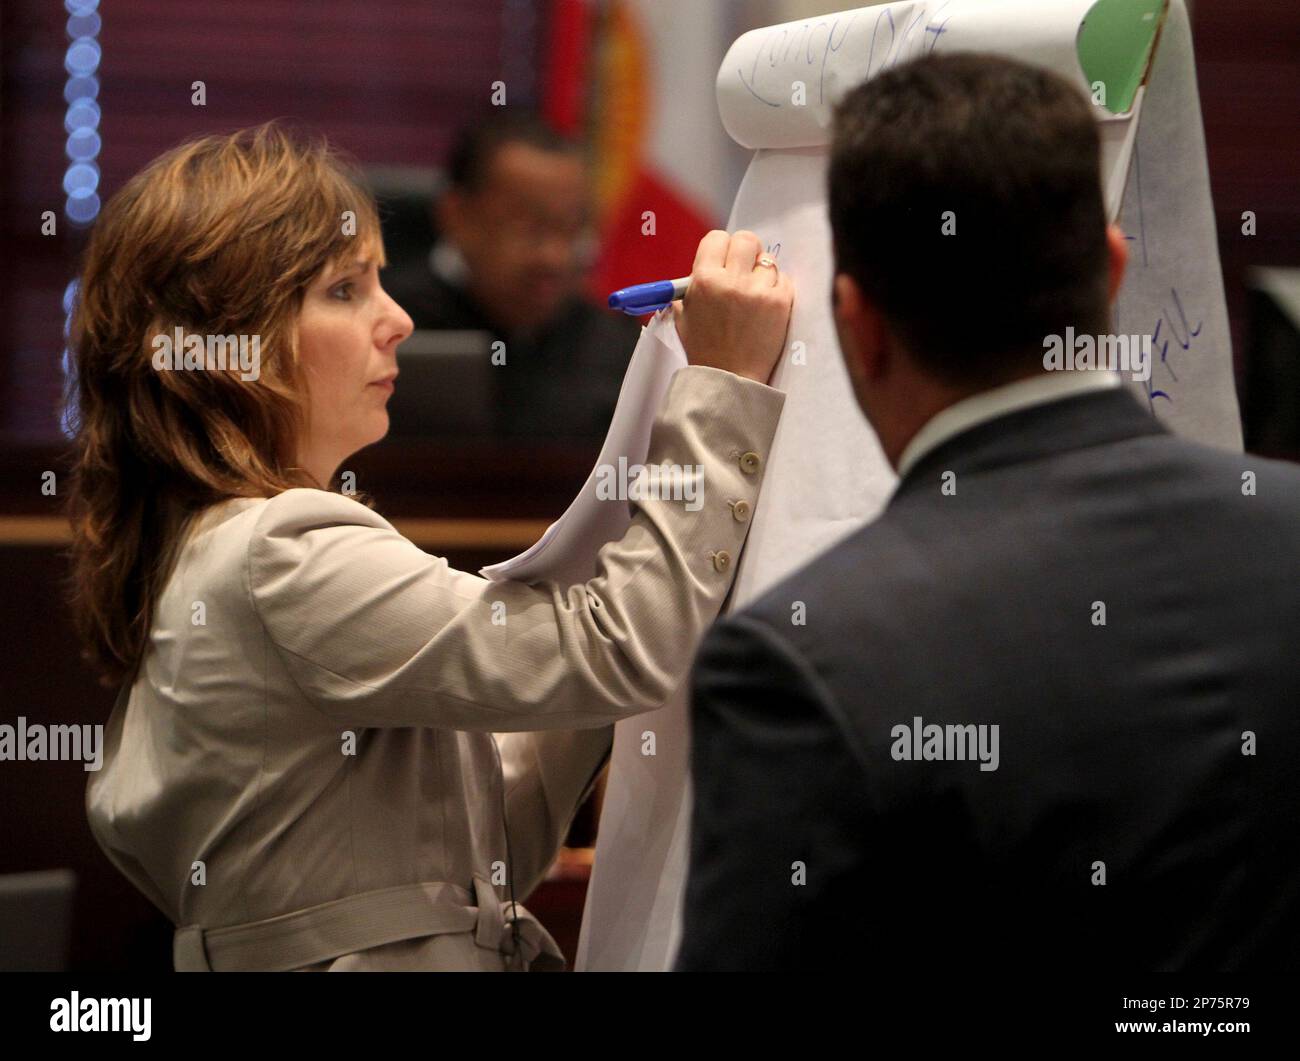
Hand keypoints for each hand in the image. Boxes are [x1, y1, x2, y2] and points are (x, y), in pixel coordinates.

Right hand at [672, 230, 793, 384]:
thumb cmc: (704, 349)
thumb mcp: (683, 315)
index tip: (725, 258)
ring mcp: (758, 291)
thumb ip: (692, 286)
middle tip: (745, 268)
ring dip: (763, 273)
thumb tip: (707, 264)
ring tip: (755, 294)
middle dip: (746, 252)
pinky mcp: (780, 303)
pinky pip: (784, 279)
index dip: (722, 247)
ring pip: (768, 260)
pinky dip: (776, 288)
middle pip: (746, 240)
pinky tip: (767, 305)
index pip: (717, 237)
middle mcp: (731, 280)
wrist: (729, 378)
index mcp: (704, 279)